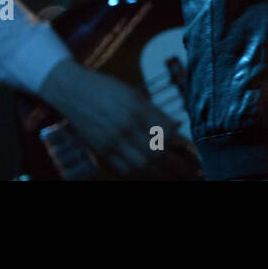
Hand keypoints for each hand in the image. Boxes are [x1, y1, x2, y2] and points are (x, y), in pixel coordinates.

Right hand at [38, 60, 201, 179]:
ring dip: (163, 177)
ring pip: (141, 168)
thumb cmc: (106, 89)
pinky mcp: (102, 152)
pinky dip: (142, 178)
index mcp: (135, 109)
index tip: (196, 153)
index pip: (165, 133)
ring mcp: (111, 142)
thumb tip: (178, 128)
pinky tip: (155, 179)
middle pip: (156, 155)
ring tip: (180, 180)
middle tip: (196, 174)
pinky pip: (124, 171)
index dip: (183, 146)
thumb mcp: (134, 95)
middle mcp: (124, 128)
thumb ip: (156, 113)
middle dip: (178, 167)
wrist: (71, 92)